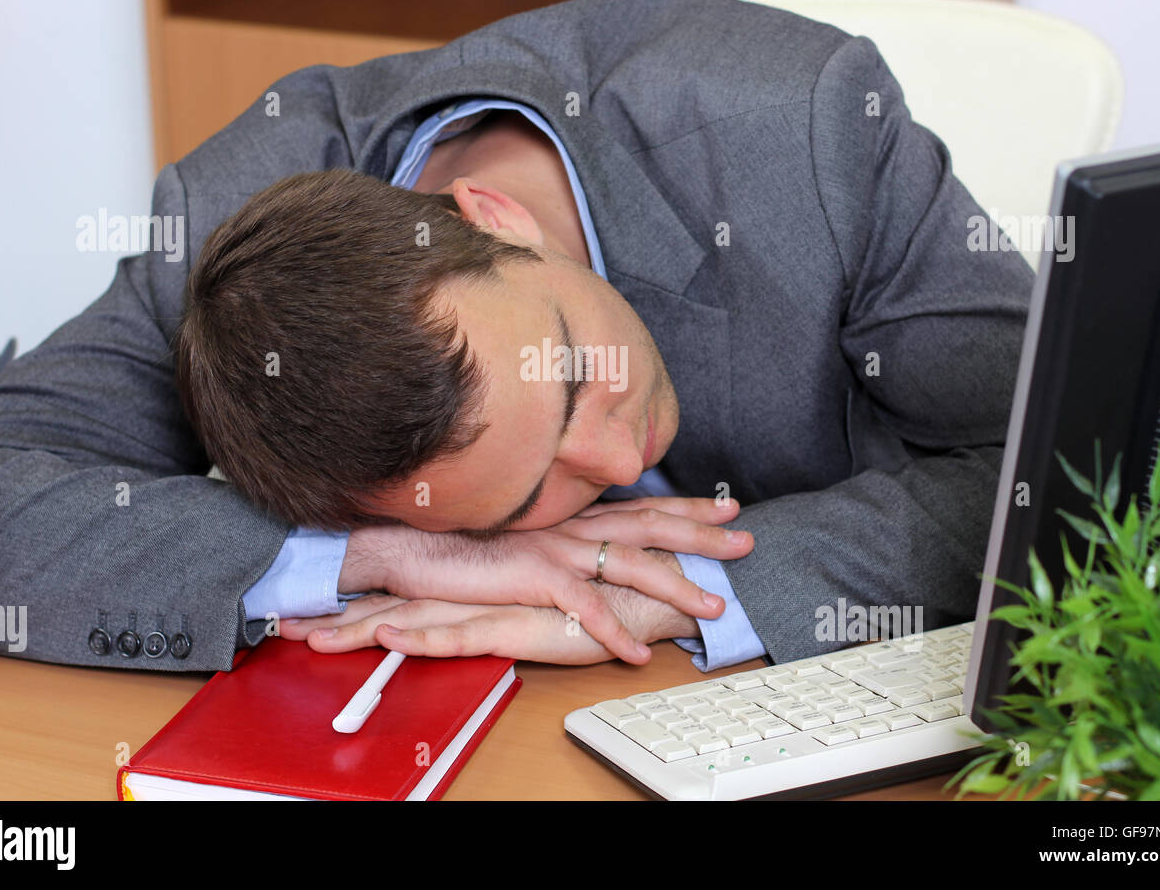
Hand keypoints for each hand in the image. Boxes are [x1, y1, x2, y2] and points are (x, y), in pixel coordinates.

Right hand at [336, 496, 750, 663]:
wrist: (412, 543)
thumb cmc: (464, 541)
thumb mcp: (523, 535)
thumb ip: (559, 539)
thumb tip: (590, 550)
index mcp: (571, 512)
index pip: (641, 504)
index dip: (686, 506)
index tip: (726, 507)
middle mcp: (571, 523)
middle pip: (651, 525)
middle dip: (703, 534)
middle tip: (747, 540)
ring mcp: (555, 546)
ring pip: (632, 564)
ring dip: (676, 586)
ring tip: (713, 608)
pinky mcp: (534, 574)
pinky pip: (585, 607)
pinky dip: (614, 633)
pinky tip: (637, 655)